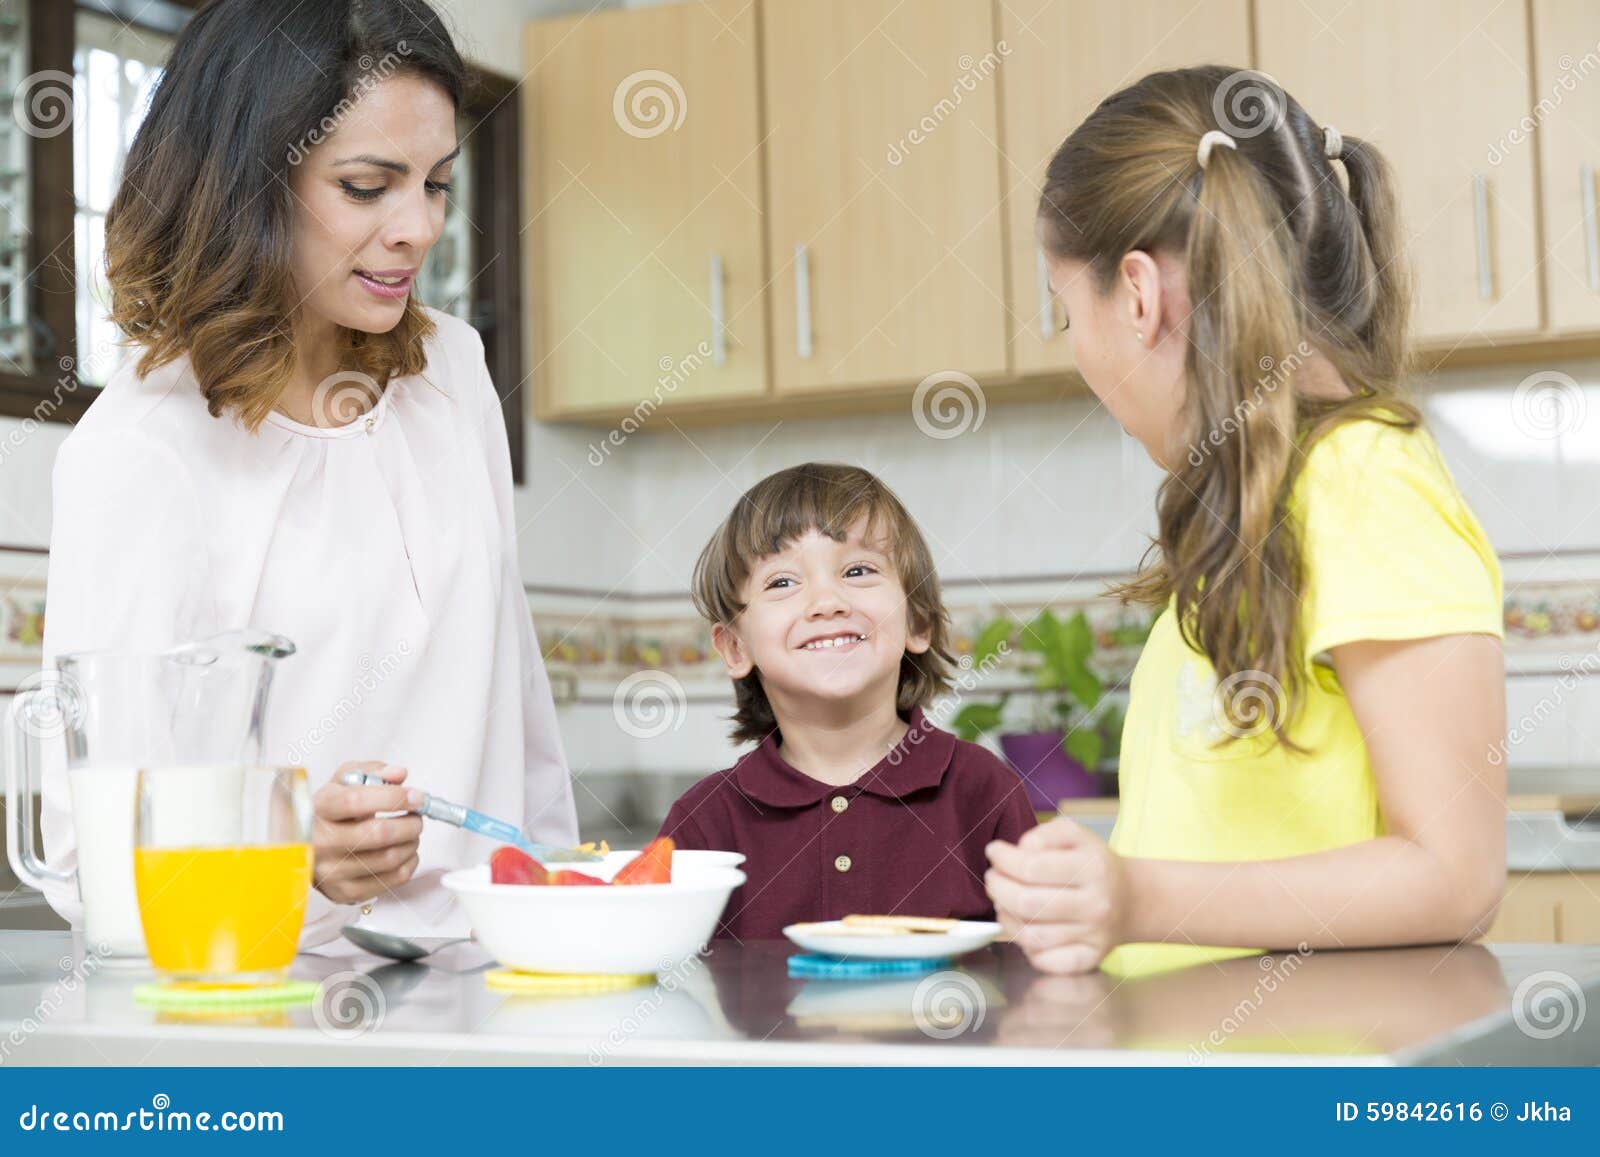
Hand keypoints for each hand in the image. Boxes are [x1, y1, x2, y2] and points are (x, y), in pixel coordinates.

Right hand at [312, 761, 423, 904]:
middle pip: (378, 834)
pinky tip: (405, 851)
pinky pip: (393, 879)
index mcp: (319, 810)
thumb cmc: (331, 811)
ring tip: (411, 832)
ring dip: (412, 842)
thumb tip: (398, 774)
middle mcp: (320, 842)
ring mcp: (332, 871)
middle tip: (418, 816)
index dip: (393, 797)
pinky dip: (410, 862)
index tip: (416, 796)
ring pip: (389, 858)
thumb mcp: (344, 782)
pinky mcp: (346, 892)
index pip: (356, 801)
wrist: (309, 845)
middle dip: (410, 823)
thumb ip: (371, 771)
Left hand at [986, 816, 1127, 973]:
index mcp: (1092, 867)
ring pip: (1032, 936)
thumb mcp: (1075, 834)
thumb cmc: (1093, 864)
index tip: (994, 852)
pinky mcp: (1090, 958)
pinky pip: (1046, 961)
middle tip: (992, 879)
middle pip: (1028, 904)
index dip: (1004, 860)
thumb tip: (1018, 852)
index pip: (1032, 867)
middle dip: (998, 889)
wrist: (1132, 899)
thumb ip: (1043, 835)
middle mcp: (1096, 904)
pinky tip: (1022, 928)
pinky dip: (1025, 948)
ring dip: (1006, 917)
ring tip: (1002, 902)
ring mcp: (1094, 935)